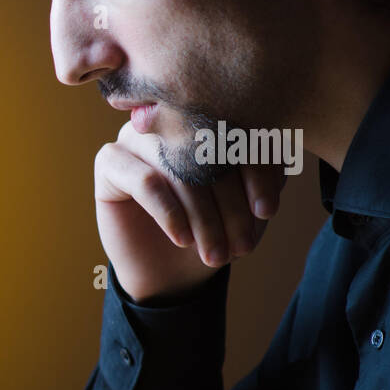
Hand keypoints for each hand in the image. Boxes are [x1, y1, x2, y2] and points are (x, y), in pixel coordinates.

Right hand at [94, 121, 285, 303]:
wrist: (169, 271)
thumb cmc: (213, 231)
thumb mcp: (248, 206)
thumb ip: (266, 175)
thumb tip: (281, 156)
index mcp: (209, 118)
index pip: (241, 131)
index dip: (257, 170)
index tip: (268, 212)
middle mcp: (171, 119)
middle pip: (209, 151)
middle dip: (231, 204)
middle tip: (242, 246)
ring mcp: (137, 135)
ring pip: (178, 167)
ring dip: (203, 217)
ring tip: (215, 254)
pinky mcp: (109, 161)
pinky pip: (145, 181)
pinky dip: (170, 214)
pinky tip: (182, 239)